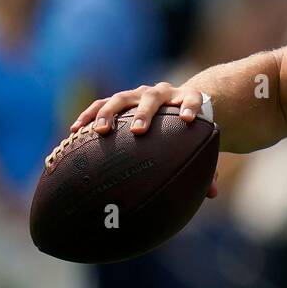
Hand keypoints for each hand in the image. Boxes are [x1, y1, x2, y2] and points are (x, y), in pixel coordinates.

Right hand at [69, 83, 218, 199]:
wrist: (177, 103)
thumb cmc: (190, 130)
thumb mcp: (198, 143)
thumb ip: (206, 166)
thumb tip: (211, 194)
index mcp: (187, 99)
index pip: (192, 99)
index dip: (190, 106)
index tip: (188, 118)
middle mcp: (162, 93)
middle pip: (152, 99)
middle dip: (144, 113)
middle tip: (138, 130)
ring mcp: (139, 93)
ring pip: (122, 98)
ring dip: (110, 113)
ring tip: (100, 131)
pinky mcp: (121, 99)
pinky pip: (101, 104)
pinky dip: (89, 115)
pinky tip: (75, 131)